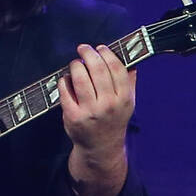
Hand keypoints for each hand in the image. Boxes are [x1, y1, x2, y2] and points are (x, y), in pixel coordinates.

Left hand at [58, 43, 135, 161]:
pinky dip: (64, 80)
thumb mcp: (127, 103)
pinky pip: (65, 91)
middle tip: (83, 48)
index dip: (107, 54)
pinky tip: (66, 79)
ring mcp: (89, 112)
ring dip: (76, 65)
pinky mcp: (73, 117)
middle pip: (98, 70)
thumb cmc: (113, 120)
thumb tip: (131, 60)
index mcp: (124, 99)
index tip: (100, 48)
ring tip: (75, 63)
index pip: (116, 69)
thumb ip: (129, 82)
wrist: (100, 147)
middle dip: (89, 54)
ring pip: (80, 78)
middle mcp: (108, 105)